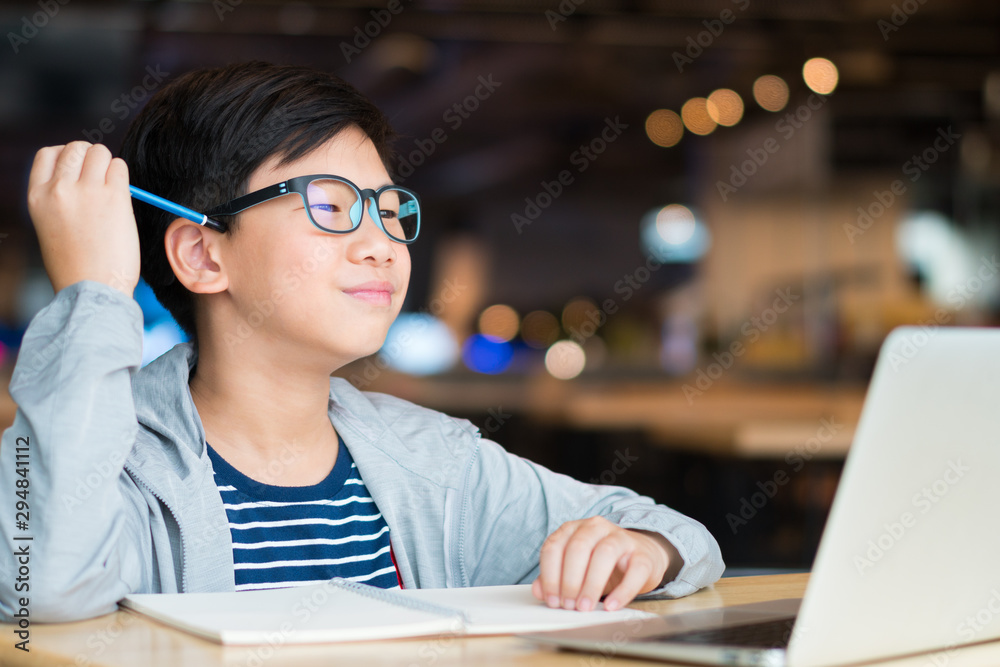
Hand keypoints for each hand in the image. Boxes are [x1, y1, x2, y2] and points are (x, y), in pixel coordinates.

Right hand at [27, 142, 140, 295]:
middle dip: (90, 158)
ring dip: (109, 165)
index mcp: (37, 196)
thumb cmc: (76, 266)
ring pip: (100, 152)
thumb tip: (81, 178)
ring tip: (111, 189)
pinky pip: (120, 167)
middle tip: (100, 180)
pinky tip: (122, 196)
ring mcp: (87, 191)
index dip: (67, 156)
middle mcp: (59, 189)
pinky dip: (122, 175)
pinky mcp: (114, 197)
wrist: (92, 288)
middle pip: (75, 148)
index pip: (48, 153)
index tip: (79, 170)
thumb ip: (59, 199)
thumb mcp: (50, 226)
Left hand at [531, 516, 682, 611]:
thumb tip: (540, 591)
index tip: (552, 600)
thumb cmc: (603, 563)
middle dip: (570, 580)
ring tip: (585, 607)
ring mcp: (621, 537)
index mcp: (573, 529)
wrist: (641, 555)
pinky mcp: (642, 554)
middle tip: (569, 605)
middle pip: (578, 548)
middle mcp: (595, 528)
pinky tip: (613, 605)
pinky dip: (623, 590)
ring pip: (605, 553)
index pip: (554, 547)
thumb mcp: (575, 568)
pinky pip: (634, 569)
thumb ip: (555, 576)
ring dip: (592, 584)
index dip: (550, 576)